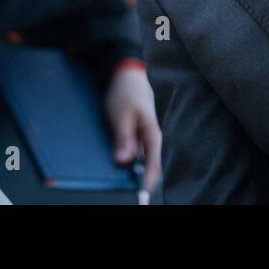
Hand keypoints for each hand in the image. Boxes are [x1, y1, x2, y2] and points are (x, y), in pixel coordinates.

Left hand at [104, 65, 160, 193]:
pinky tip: (114, 155)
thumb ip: (123, 138)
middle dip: (137, 176)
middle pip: (148, 166)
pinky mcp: (138, 136)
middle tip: (122, 180)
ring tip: (115, 169)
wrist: (127, 75)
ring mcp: (145, 138)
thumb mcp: (121, 114)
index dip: (148, 181)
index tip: (141, 193)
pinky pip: (134, 152)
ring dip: (130, 167)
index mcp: (153, 134)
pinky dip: (125, 156)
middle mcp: (152, 139)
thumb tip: (124, 161)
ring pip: (139, 160)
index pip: (154, 165)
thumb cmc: (126, 92)